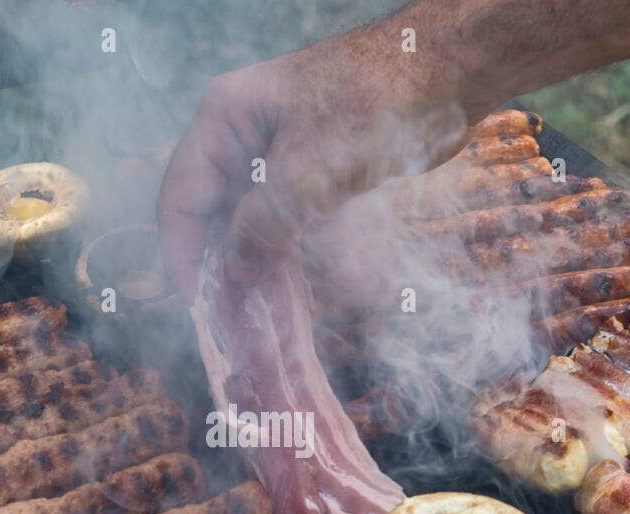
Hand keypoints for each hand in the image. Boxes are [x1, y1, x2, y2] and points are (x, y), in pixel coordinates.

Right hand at [157, 21, 484, 300]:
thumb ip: (264, 225)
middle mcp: (245, 139)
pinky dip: (302, 257)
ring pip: (259, 226)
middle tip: (238, 325)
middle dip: (230, 271)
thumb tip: (234, 274)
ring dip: (267, 272)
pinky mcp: (318, 173)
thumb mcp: (309, 169)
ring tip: (272, 322)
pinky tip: (312, 298)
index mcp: (226, 121)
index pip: (181, 197)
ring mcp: (282, 156)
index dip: (184, 255)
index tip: (198, 304)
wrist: (448, 72)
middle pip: (219, 217)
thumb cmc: (373, 103)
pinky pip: (297, 224)